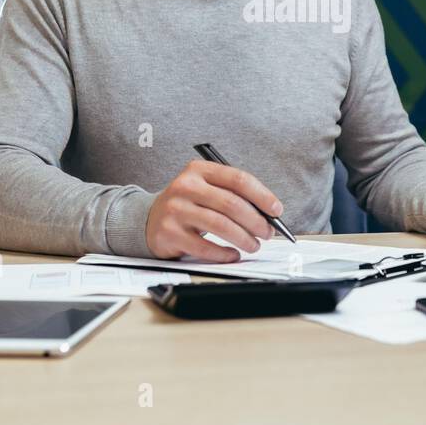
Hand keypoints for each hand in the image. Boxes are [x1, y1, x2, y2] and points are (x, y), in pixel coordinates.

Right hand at [145, 159, 278, 260]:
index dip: (262, 195)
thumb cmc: (188, 203)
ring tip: (253, 245)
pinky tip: (233, 254)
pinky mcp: (170, 233)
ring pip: (220, 225)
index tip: (276, 210)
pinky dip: (224, 253)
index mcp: (199, 170)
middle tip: (267, 232)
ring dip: (243, 238)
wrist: (149, 219)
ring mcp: (176, 209)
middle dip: (256, 221)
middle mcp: (186, 186)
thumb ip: (233, 195)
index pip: (238, 179)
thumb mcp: (206, 190)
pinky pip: (205, 247)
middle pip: (231, 203)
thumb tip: (267, 214)